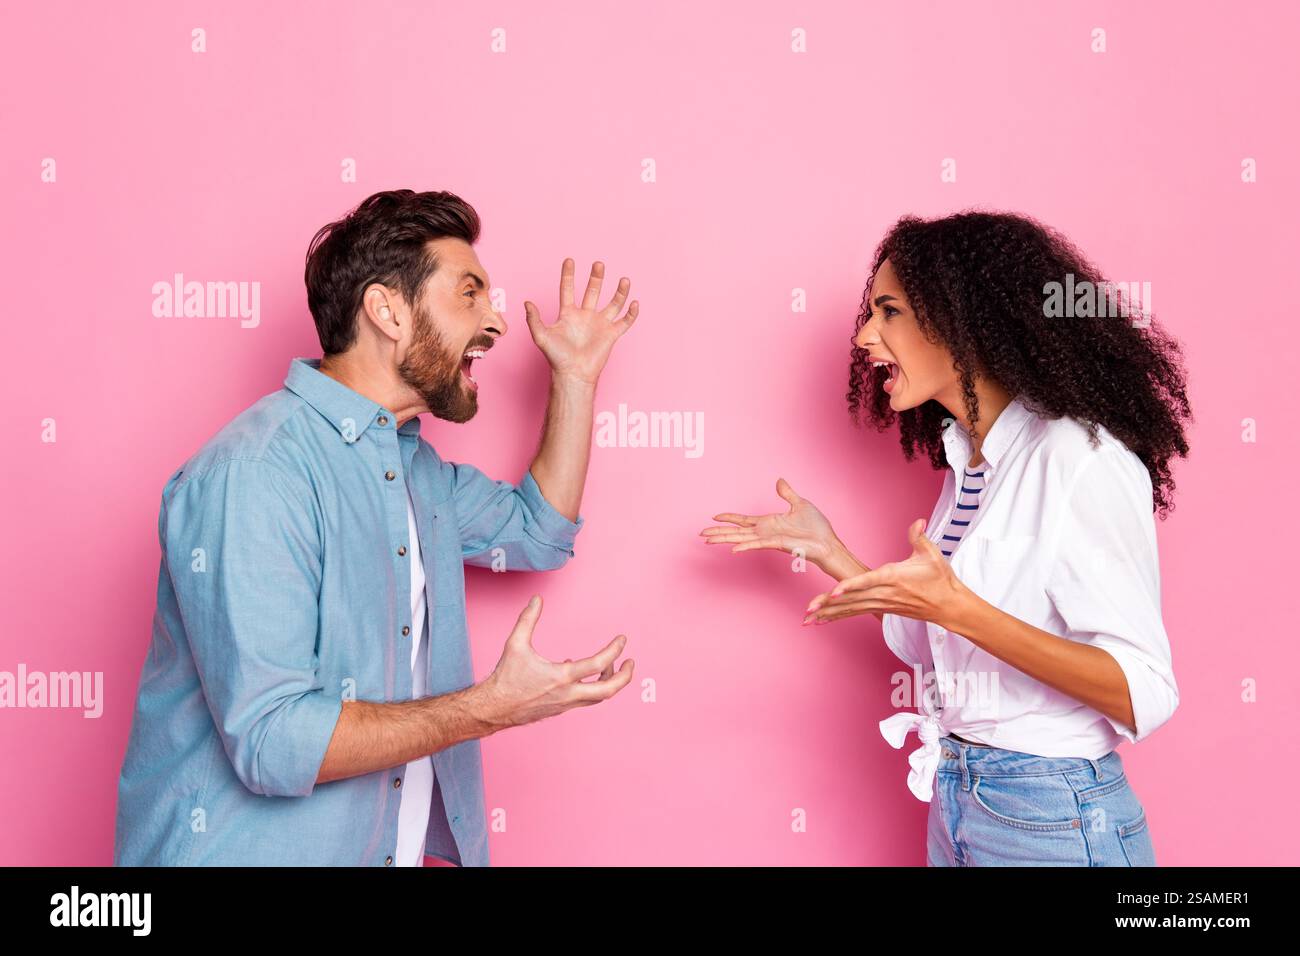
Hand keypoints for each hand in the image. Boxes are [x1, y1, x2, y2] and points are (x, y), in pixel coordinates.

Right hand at [476, 595, 634, 729]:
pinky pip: (585, 699)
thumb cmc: (505, 678)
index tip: (622, 640)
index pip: (598, 664)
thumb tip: (537, 599)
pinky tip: (580, 673)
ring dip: (609, 683)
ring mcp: (566, 704)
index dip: (614, 650)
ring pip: (598, 698)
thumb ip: (527, 620)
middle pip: (608, 691)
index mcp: (561, 677)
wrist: (494, 709)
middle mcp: (568, 694)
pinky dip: (592, 687)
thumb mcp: (515, 644)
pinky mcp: (561, 709)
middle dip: (624, 677)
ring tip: (610, 666)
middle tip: (631, 663)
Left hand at [525, 258, 638, 385]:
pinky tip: (635, 303)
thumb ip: (534, 319)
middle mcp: (585, 316)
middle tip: (598, 264)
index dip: (568, 275)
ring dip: (620, 292)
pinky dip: (631, 313)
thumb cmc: (556, 358)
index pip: (568, 289)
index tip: (569, 260)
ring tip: (624, 279)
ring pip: (613, 304)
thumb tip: (527, 302)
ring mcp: (599, 324)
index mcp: (568, 314)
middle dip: (596, 277)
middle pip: (593, 291)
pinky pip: (624, 322)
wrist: (572, 374)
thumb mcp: (541, 336)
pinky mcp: (611, 335)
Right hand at [700, 478, 865, 579]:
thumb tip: (779, 480)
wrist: (828, 542)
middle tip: (701, 534)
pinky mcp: (777, 544)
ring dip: (723, 539)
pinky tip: (732, 549)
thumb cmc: (817, 528)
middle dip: (718, 532)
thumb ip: (787, 494)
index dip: (729, 518)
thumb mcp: (800, 504)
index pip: (743, 520)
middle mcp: (765, 532)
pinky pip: (756, 544)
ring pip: (740, 538)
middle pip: (736, 531)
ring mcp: (769, 539)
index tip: (714, 517)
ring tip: (707, 540)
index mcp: (769, 522)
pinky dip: (744, 546)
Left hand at [802, 519, 967, 625]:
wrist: (948, 605)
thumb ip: (919, 537)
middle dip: (828, 604)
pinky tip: (820, 622)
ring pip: (851, 609)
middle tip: (807, 609)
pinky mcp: (881, 609)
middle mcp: (884, 593)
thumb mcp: (931, 554)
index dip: (850, 586)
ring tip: (807, 618)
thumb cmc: (940, 579)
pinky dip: (837, 617)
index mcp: (893, 577)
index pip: (868, 581)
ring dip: (828, 613)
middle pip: (852, 599)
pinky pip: (855, 613)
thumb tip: (917, 522)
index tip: (834, 590)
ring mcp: (881, 603)